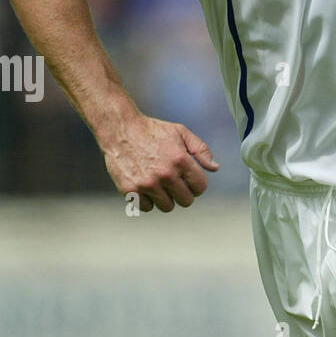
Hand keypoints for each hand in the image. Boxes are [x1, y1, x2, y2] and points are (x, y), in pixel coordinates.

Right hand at [101, 114, 218, 211]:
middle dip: (183, 193)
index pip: (200, 187)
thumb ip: (201, 150)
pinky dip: (147, 200)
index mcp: (180, 160)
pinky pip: (147, 208)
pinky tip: (145, 187)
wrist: (120, 129)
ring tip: (159, 184)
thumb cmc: (152, 130)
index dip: (197, 184)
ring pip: (167, 206)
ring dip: (166, 198)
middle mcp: (165, 174)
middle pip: (186, 201)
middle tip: (174, 183)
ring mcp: (147, 184)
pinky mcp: (131, 190)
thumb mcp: (181, 132)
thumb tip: (215, 168)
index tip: (189, 179)